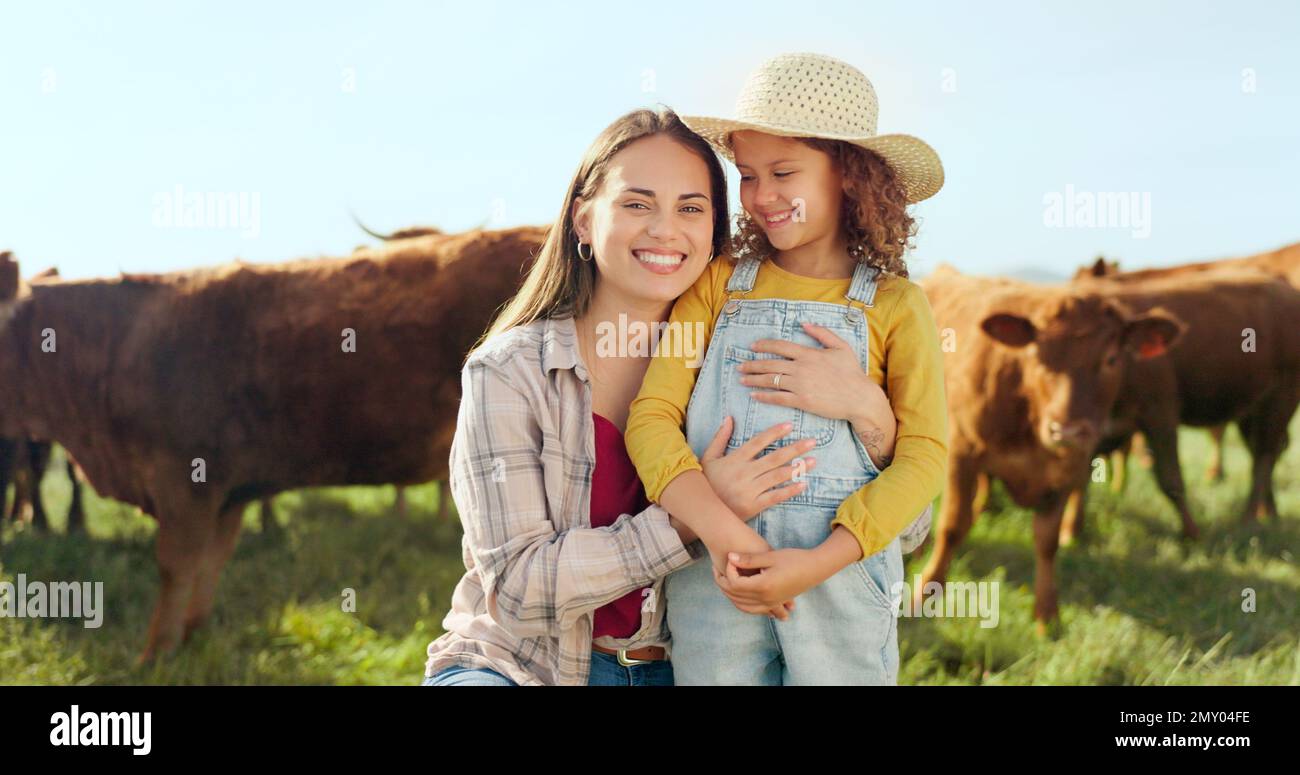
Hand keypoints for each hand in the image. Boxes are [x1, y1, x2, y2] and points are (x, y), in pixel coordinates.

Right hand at [700, 417, 816, 519]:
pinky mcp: (753, 505)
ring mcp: (749, 490)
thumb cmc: (705, 482)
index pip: (758, 442)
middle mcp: (744, 472)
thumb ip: (720, 438)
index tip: (790, 425)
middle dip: (795, 449)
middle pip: (774, 458)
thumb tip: (729, 418)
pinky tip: (803, 484)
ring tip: (813, 461)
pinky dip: (789, 491)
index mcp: (735, 459)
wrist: (701, 511)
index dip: (774, 433)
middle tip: (812, 442)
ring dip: (797, 468)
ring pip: (777, 476)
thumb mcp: (708, 457)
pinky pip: (775, 496)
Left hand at [705, 523, 794, 619]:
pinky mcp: (775, 603)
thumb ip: (749, 559)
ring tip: (724, 582)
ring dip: (730, 595)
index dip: (729, 570)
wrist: (816, 568)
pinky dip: (742, 605)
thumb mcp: (770, 556)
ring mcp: (771, 603)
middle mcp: (766, 598)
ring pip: (743, 606)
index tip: (731, 558)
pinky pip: (754, 610)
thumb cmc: (794, 558)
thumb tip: (730, 557)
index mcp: (763, 585)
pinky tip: (738, 597)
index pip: (736, 583)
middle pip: (736, 596)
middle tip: (718, 569)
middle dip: (723, 583)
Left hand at [738, 322, 896, 466]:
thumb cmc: (852, 372)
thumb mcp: (841, 347)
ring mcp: (800, 385)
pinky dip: (764, 395)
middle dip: (752, 364)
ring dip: (753, 379)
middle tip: (740, 365)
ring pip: (770, 380)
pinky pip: (778, 397)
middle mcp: (801, 368)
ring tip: (742, 379)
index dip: (763, 346)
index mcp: (808, 354)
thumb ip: (822, 333)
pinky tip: (754, 395)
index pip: (780, 346)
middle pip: (770, 364)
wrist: (859, 397)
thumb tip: (804, 323)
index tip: (752, 347)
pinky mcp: (802, 401)